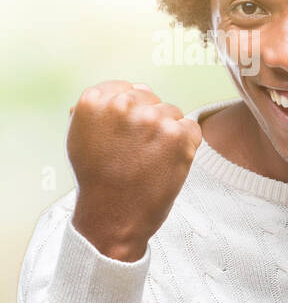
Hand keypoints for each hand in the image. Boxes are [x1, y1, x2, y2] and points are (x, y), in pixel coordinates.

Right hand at [67, 81, 202, 261]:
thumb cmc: (98, 179)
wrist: (113, 215)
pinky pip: (191, 127)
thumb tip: (135, 88)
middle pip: (151, 99)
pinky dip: (186, 144)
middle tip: (138, 153)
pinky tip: (167, 162)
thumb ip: (103, 110)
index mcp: (94, 100)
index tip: (127, 136)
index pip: (126, 88)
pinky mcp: (178, 135)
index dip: (131, 113)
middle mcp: (123, 104)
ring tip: (150, 160)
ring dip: (168, 133)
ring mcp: (152, 119)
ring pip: (172, 112)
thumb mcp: (82, 137)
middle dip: (149, 122)